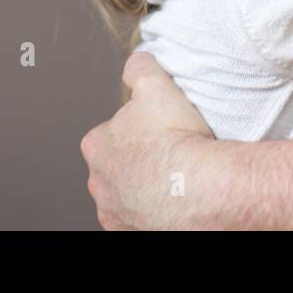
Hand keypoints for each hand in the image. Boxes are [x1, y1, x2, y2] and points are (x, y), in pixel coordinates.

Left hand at [80, 51, 214, 229]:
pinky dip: (153, 210)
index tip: (159, 127)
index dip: (138, 126)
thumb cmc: (175, 138)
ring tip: (173, 176)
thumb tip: (136, 60)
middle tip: (168, 151)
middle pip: (117, 163)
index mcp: (96, 144)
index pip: (113, 130)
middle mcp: (98, 181)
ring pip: (127, 193)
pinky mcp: (131, 232)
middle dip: (137, 159)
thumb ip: (140, 68)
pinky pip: (139, 218)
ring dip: (144, 186)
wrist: (196, 187)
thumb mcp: (156, 84)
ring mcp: (114, 210)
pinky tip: (172, 199)